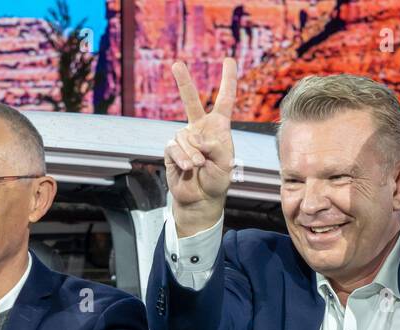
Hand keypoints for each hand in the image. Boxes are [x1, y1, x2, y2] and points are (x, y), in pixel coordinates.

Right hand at [165, 58, 236, 236]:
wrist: (200, 199)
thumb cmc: (217, 181)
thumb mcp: (226, 164)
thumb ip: (217, 148)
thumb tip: (199, 140)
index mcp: (219, 128)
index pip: (225, 100)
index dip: (227, 80)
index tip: (228, 60)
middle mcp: (200, 128)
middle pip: (191, 101)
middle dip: (183, 82)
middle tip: (176, 64)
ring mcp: (185, 138)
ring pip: (184, 136)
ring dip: (192, 153)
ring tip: (198, 166)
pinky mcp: (172, 150)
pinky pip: (174, 147)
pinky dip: (181, 158)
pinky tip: (187, 167)